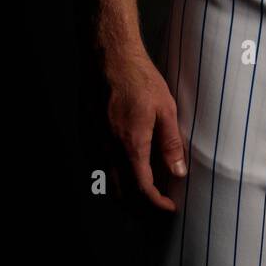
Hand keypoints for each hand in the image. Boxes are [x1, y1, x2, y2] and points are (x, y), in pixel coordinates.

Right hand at [103, 46, 187, 210]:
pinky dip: (112, 176)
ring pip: (108, 182)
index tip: (170, 207)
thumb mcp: (165, 108)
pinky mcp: (86, 135)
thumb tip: (179, 171)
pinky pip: (98, 166)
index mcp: (131, 146)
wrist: (108, 58)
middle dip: (141, 207)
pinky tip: (125, 167)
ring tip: (145, 190)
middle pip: (122, 194)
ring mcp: (94, 144)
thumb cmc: (139, 79)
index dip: (157, 204)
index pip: (142, 190)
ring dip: (126, 194)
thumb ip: (171, 142)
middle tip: (159, 204)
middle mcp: (109, 151)